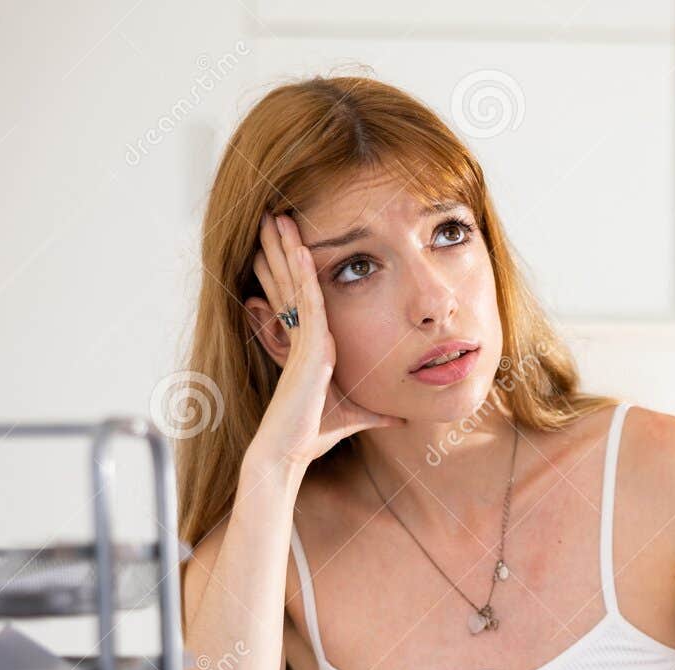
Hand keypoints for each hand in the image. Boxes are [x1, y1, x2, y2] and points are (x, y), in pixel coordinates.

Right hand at [244, 211, 404, 471]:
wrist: (292, 450)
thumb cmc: (315, 435)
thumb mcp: (355, 417)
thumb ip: (375, 414)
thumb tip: (400, 418)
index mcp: (312, 345)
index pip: (304, 296)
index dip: (295, 267)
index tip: (293, 239)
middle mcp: (305, 336)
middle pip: (292, 280)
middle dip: (283, 247)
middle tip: (275, 214)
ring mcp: (304, 339)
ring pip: (295, 283)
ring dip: (287, 248)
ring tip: (277, 216)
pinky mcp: (309, 347)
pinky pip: (307, 302)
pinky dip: (304, 275)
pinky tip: (303, 249)